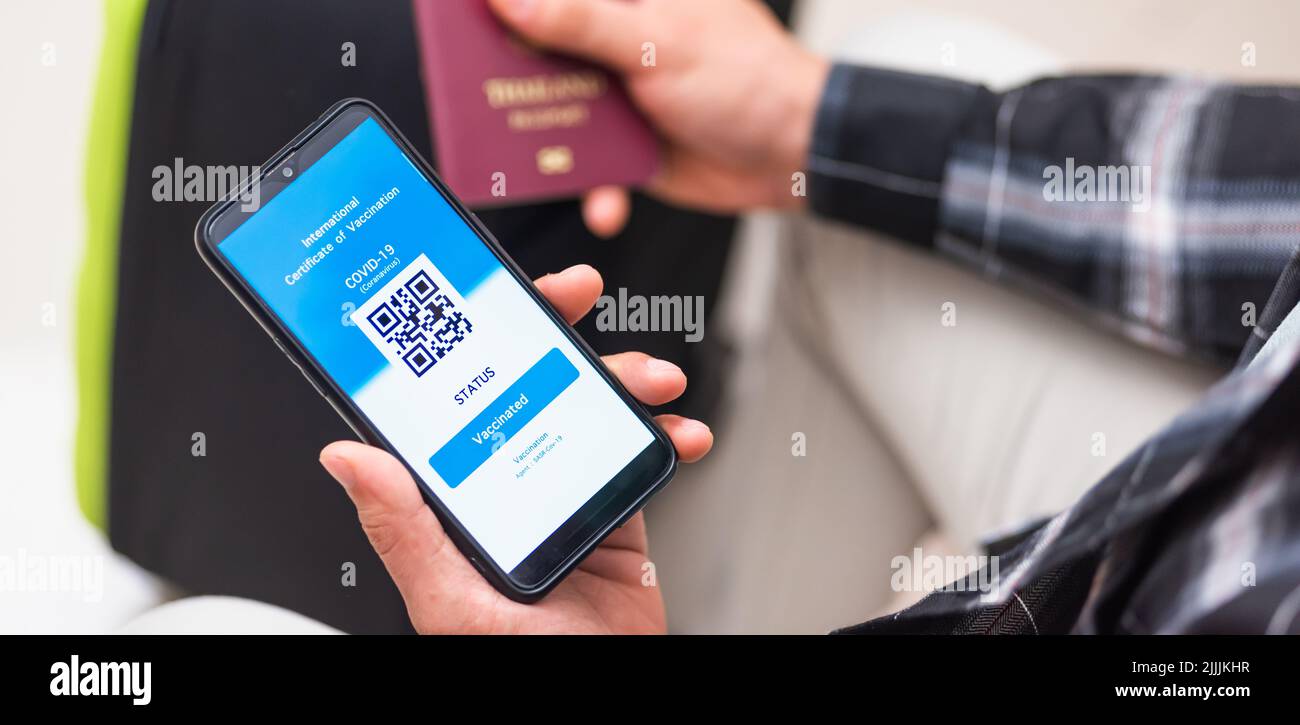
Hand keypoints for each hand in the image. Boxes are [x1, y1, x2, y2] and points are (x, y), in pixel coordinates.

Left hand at [319, 264, 712, 633]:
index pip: (452, 398)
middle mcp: (504, 479)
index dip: (469, 338)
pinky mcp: (611, 507)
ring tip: (654, 383)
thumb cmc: (516, 661)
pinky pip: (638, 453)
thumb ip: (402, 530)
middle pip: (524, 381)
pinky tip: (682, 436)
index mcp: (452, 496)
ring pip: (588, 406)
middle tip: (579, 293)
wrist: (604, 692)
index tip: (487, 294)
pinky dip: (669, 437)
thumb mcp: (448, 598)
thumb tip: (347, 458)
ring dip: (626, 379)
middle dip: (555, 328)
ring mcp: (560, 488)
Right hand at [488, 0, 829, 235]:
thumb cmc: (745, 79)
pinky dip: (594, 190)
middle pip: (540, 47)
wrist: (794, 155)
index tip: (468, 11)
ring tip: (530, 162)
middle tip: (477, 92)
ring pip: (556, 111)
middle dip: (512, 73)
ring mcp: (621, 94)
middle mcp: (619, 38)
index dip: (510, 4)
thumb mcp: (654, 44)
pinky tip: (606, 204)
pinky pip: (590, 167)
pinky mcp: (628, 146)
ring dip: (545, 140)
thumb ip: (578, 21)